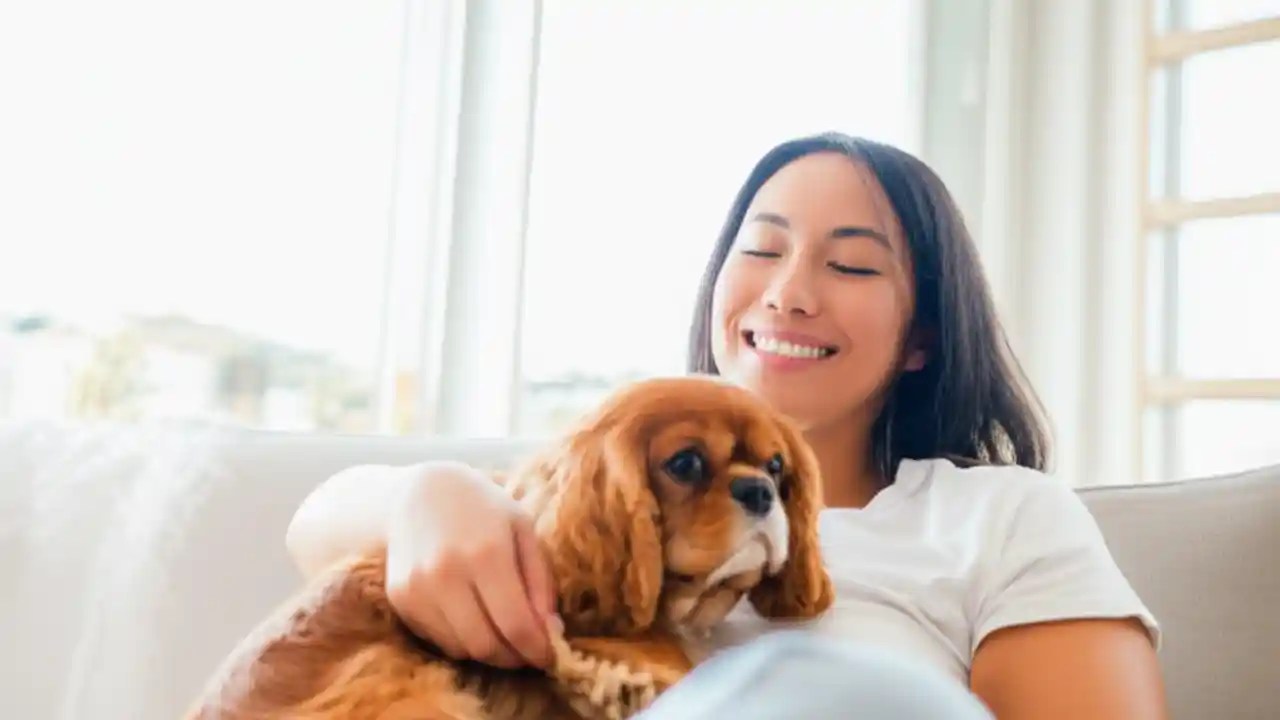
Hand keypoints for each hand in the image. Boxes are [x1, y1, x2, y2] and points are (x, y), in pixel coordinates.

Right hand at [384, 461, 558, 669]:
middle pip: (486, 645)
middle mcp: (446, 574)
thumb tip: (551, 632)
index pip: (515, 624)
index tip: (549, 658)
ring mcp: (417, 589)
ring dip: (488, 652)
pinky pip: (437, 639)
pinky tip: (472, 619)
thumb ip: (540, 581)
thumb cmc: (482, 507)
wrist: (418, 491)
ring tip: (502, 634)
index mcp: (486, 553)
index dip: (536, 650)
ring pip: (460, 649)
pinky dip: (460, 640)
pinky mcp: (399, 598)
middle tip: (528, 651)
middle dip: (513, 658)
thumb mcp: (523, 529)